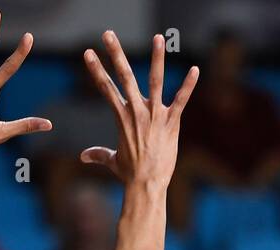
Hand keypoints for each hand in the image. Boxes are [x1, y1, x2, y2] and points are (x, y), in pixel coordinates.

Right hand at [80, 31, 198, 185]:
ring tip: (158, 37)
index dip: (96, 69)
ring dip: (157, 58)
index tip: (88, 53)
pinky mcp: (172, 123)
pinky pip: (181, 100)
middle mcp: (136, 112)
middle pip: (124, 77)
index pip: (105, 88)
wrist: (147, 184)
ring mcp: (155, 116)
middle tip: (107, 34)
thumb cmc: (130, 174)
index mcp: (121, 117)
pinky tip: (196, 69)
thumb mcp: (113, 161)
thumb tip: (83, 157)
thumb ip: (99, 154)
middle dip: (115, 54)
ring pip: (155, 80)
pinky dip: (189, 85)